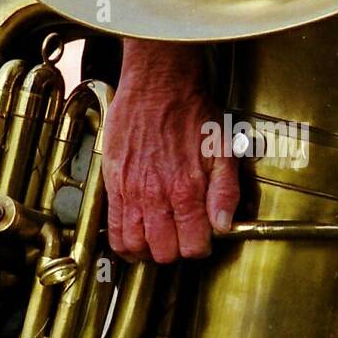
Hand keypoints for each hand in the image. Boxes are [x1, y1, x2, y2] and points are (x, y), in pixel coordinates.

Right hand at [103, 40, 238, 263]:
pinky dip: (122, 242)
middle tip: (180, 239)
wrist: (158, 85)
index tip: (202, 240)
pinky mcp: (113, 184)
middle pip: (163, 252)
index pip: (192, 246)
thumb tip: (224, 226)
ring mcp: (132, 192)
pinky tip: (133, 239)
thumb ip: (225, 191)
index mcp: (186, 191)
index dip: (200, 248)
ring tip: (157, 242)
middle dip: (175, 251)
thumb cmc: (191, 112)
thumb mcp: (223, 150)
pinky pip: (112, 228)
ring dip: (148, 251)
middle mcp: (156, 196)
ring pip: (135, 245)